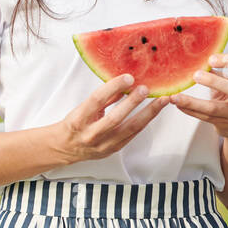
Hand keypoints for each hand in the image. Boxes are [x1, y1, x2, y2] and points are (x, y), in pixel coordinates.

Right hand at [52, 73, 170, 163]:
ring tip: (161, 100)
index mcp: (78, 120)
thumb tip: (123, 83)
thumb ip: (103, 98)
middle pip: (116, 118)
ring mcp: (104, 145)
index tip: (127, 77)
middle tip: (146, 89)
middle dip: (133, 102)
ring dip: (149, 113)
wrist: (65, 148)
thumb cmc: (74, 124)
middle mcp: (91, 135)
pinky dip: (145, 121)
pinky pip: (133, 134)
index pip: (96, 100)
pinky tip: (154, 112)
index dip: (113, 88)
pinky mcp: (114, 149)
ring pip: (130, 128)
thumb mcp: (82, 108)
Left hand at [169, 53, 227, 142]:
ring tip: (176, 97)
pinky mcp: (224, 123)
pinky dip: (190, 110)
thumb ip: (216, 72)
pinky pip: (204, 117)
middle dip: (213, 82)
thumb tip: (195, 60)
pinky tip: (178, 104)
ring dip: (192, 102)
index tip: (211, 59)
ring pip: (213, 108)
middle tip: (196, 75)